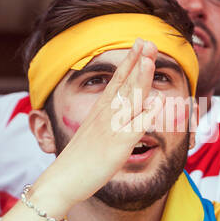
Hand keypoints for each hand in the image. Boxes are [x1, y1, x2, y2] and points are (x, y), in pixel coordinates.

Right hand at [32, 42, 164, 215]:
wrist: (63, 180)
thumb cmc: (81, 160)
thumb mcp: (98, 134)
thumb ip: (114, 121)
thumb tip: (138, 107)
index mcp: (101, 111)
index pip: (118, 80)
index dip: (131, 62)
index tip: (141, 44)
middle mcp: (105, 115)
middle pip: (124, 83)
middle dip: (138, 61)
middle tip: (148, 40)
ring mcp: (112, 128)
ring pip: (129, 99)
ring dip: (140, 79)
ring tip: (150, 59)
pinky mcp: (118, 145)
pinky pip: (134, 127)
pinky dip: (145, 114)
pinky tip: (156, 102)